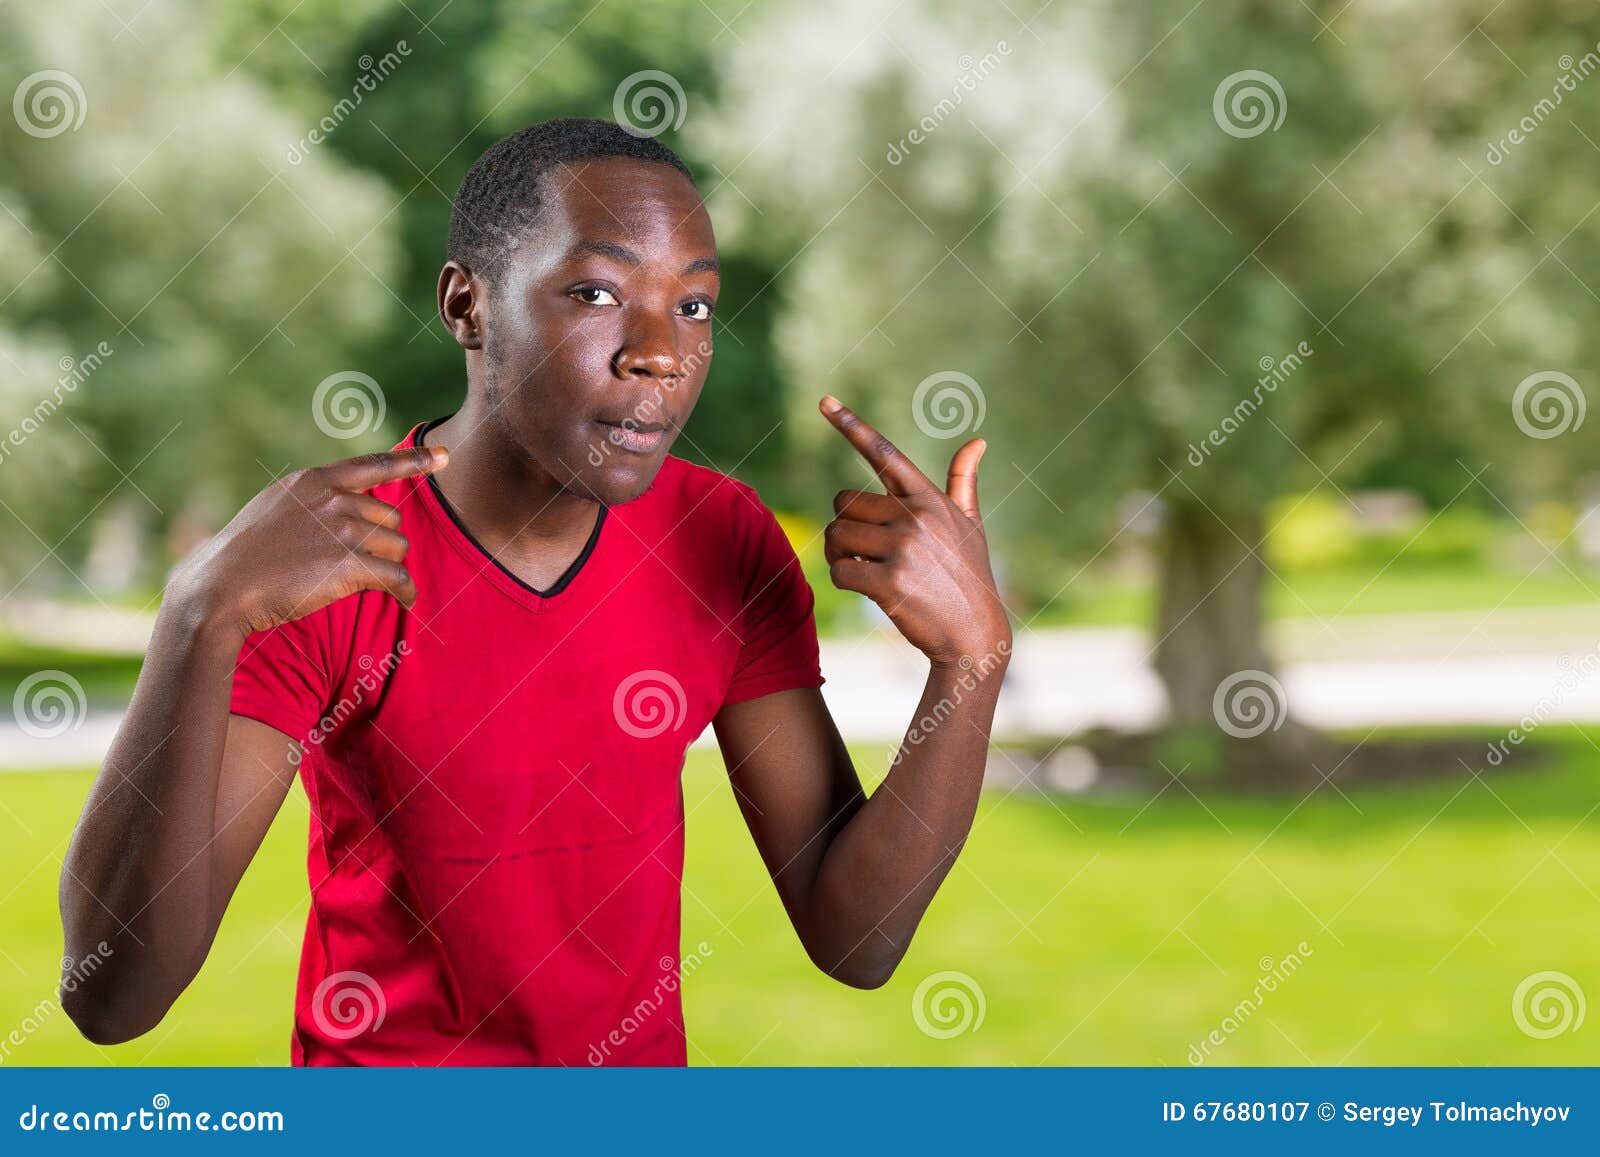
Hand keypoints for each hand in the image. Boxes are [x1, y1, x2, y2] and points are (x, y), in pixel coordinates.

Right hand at [168, 446, 447, 641]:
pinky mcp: (350, 563)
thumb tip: (349, 506)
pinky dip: (406, 591)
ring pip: (397, 546)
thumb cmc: (243, 557)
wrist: (220, 588)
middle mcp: (333, 499)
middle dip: (384, 542)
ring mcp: (342, 529)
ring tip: (370, 583)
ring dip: (390, 565)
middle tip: (360, 564)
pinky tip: (405, 600)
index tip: (445, 456)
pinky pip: (398, 576)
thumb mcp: (274, 509)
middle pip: (390, 518)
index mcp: (315, 480)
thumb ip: (313, 502)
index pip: (374, 464)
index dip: (414, 462)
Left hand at [820, 396, 1009, 667]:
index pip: (885, 453)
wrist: (974, 636)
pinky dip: (843, 580)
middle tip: (864, 549)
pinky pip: (838, 570)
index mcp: (930, 499)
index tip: (824, 400)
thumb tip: (978, 441)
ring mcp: (903, 548)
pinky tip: (867, 589)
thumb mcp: (970, 526)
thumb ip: (963, 483)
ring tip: (865, 569)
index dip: (852, 425)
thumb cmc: (968, 577)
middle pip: (843, 502)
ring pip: (835, 536)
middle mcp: (916, 517)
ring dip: (839, 554)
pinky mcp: (889, 581)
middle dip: (845, 526)